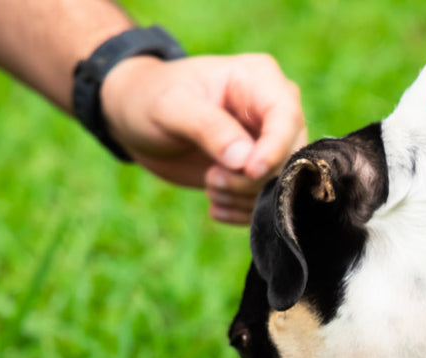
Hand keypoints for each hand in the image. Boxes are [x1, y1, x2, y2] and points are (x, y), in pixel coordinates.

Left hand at [100, 53, 306, 223]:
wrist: (136, 117)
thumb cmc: (149, 99)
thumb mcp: (170, 107)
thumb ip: (207, 128)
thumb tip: (244, 160)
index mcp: (259, 79)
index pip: (287, 117)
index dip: (275, 148)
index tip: (250, 171)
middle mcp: (272, 109)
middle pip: (290, 155)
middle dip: (252, 179)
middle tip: (212, 180)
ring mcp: (269, 141)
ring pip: (281, 182)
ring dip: (245, 197)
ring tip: (210, 187)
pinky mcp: (258, 169)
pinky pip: (268, 200)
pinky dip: (242, 210)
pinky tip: (215, 204)